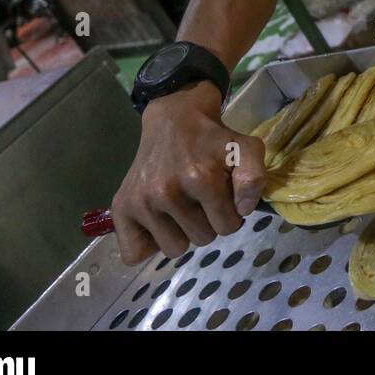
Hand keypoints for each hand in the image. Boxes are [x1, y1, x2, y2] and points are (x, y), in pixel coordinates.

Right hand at [110, 82, 265, 264]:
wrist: (174, 120)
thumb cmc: (213, 139)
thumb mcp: (245, 148)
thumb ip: (253, 177)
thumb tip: (242, 210)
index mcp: (200, 178)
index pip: (228, 227)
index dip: (230, 213)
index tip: (222, 196)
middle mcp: (166, 192)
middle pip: (202, 240)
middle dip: (207, 222)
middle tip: (201, 199)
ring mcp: (141, 202)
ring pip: (174, 249)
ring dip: (182, 233)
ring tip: (182, 207)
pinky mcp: (121, 208)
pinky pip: (133, 254)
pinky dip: (147, 245)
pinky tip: (158, 222)